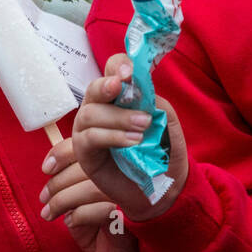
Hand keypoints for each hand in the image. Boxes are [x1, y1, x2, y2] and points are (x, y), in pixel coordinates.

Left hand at [38, 137, 154, 251]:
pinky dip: (78, 216)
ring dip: (62, 201)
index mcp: (117, 160)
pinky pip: (98, 209)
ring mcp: (131, 192)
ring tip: (50, 213)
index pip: (90, 144)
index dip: (63, 152)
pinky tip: (71, 222)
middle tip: (44, 198)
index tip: (46, 168)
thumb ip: (74, 177)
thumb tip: (50, 164)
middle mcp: (128, 171)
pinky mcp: (131, 215)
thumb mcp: (84, 198)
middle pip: (86, 165)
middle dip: (57, 183)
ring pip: (90, 187)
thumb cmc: (102, 223)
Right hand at [69, 54, 188, 222]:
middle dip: (107, 85)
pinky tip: (133, 141)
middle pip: (94, 88)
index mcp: (119, 96)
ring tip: (142, 127)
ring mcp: (88, 131)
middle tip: (125, 87)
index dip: (117, 65)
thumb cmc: (163, 150)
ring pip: (89, 113)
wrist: (164, 186)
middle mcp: (99, 109)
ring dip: (117, 116)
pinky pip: (89, 138)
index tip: (129, 71)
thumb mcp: (166, 122)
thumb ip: (155, 103)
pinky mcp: (85, 154)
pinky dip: (111, 136)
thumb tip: (140, 90)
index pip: (112, 70)